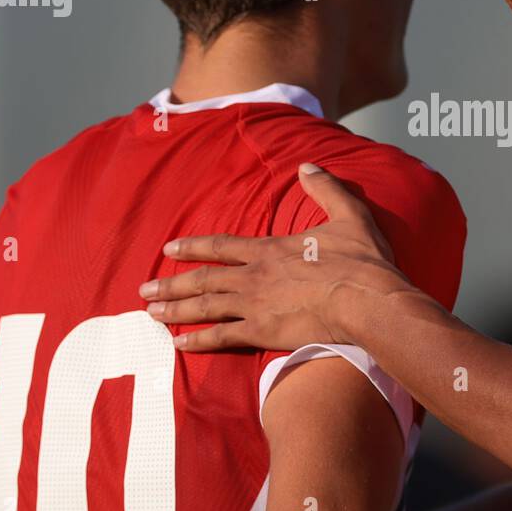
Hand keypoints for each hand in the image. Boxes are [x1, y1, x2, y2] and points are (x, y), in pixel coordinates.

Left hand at [138, 163, 414, 350]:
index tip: (169, 248)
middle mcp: (254, 276)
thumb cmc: (361, 262)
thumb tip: (308, 166)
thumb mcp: (350, 215)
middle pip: (203, 279)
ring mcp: (255, 306)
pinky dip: (198, 341)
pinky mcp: (263, 333)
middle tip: (144, 289)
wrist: (367, 301)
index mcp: (270, 249)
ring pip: (205, 307)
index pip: (222, 245)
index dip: (193, 246)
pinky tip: (180, 344)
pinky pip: (222, 338)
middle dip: (171, 283)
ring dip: (176, 310)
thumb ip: (326, 189)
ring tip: (151, 313)